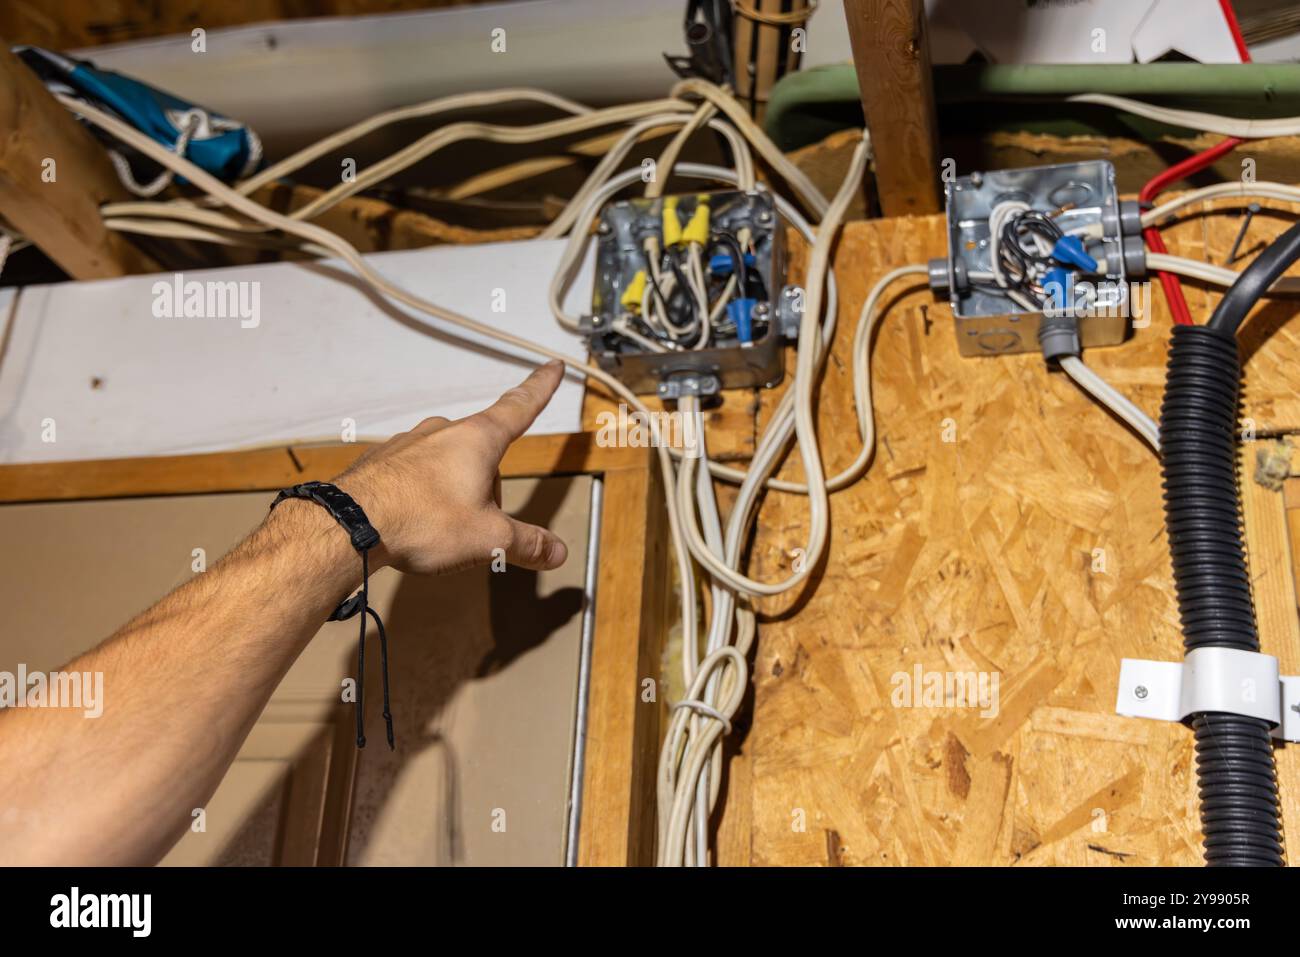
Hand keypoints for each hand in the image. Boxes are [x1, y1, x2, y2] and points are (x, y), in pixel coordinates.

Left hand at [332, 360, 568, 574]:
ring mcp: (408, 444)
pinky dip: (420, 496)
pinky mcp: (381, 462)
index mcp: (478, 440)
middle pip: (483, 454)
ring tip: (440, 529)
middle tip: (478, 528)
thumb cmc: (422, 521)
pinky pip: (413, 475)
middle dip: (488, 488)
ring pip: (447, 465)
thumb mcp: (488, 539)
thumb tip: (556, 551)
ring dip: (453, 492)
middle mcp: (443, 432)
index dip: (541, 387)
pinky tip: (412, 522)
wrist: (348, 524)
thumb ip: (526, 544)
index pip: (520, 406)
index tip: (552, 366)